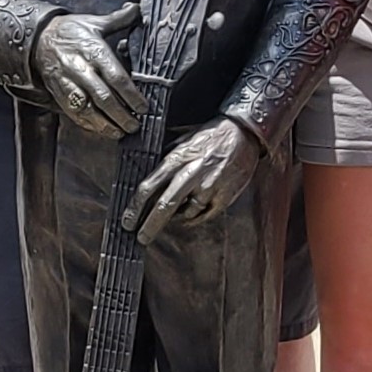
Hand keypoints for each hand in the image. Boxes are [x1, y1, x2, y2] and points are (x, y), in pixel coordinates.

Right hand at [33, 4, 144, 135]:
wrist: (37, 39)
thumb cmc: (70, 31)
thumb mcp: (94, 22)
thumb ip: (119, 19)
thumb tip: (137, 9)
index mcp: (94, 50)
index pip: (116, 77)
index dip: (131, 95)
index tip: (143, 107)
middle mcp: (81, 69)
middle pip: (104, 97)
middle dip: (121, 115)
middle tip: (135, 125)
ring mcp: (68, 83)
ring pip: (87, 109)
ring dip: (105, 124)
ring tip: (121, 132)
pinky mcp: (59, 93)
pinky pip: (73, 112)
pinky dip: (88, 124)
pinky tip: (101, 130)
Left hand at [123, 118, 259, 244]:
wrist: (243, 133)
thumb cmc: (210, 137)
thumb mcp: (182, 140)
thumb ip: (166, 160)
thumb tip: (148, 178)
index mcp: (177, 158)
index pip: (149, 187)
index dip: (135, 208)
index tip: (127, 222)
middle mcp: (191, 174)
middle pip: (164, 207)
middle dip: (149, 226)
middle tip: (141, 238)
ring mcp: (209, 187)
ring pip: (185, 214)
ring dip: (175, 218)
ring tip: (173, 214)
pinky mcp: (224, 196)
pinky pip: (204, 215)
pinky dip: (194, 217)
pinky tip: (189, 214)